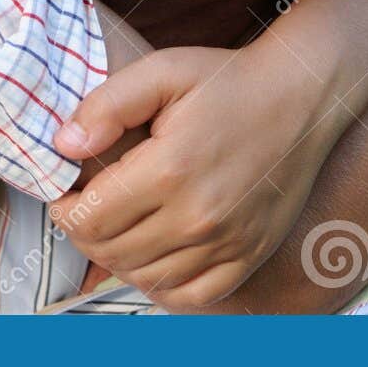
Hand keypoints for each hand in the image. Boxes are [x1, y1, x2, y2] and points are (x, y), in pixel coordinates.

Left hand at [49, 42, 341, 310]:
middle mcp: (198, 216)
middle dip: (86, 232)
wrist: (304, 96)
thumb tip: (64, 146)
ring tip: (119, 224)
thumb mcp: (163, 72)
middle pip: (111, 252)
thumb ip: (108, 105)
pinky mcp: (249, 255)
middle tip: (89, 205)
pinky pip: (191, 295)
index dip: (65, 209)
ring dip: (119, 256)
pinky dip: (162, 283)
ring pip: (145, 277)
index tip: (68, 192)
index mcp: (170, 169)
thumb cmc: (229, 80)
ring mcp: (227, 242)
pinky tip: (155, 254)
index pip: (89, 219)